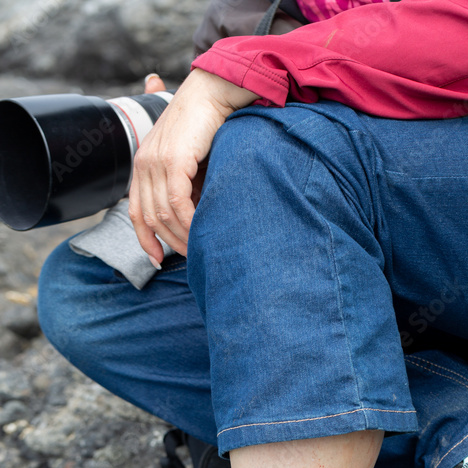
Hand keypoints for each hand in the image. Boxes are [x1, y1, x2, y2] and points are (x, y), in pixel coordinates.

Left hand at [129, 68, 257, 262]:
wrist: (214, 92)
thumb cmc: (207, 126)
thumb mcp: (189, 161)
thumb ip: (185, 187)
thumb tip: (192, 219)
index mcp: (143, 164)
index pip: (136, 211)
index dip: (144, 239)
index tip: (157, 260)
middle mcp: (144, 163)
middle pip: (150, 217)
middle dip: (169, 242)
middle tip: (190, 256)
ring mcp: (155, 161)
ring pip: (164, 214)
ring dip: (182, 235)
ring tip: (199, 246)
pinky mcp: (173, 160)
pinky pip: (177, 203)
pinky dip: (189, 222)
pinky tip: (201, 231)